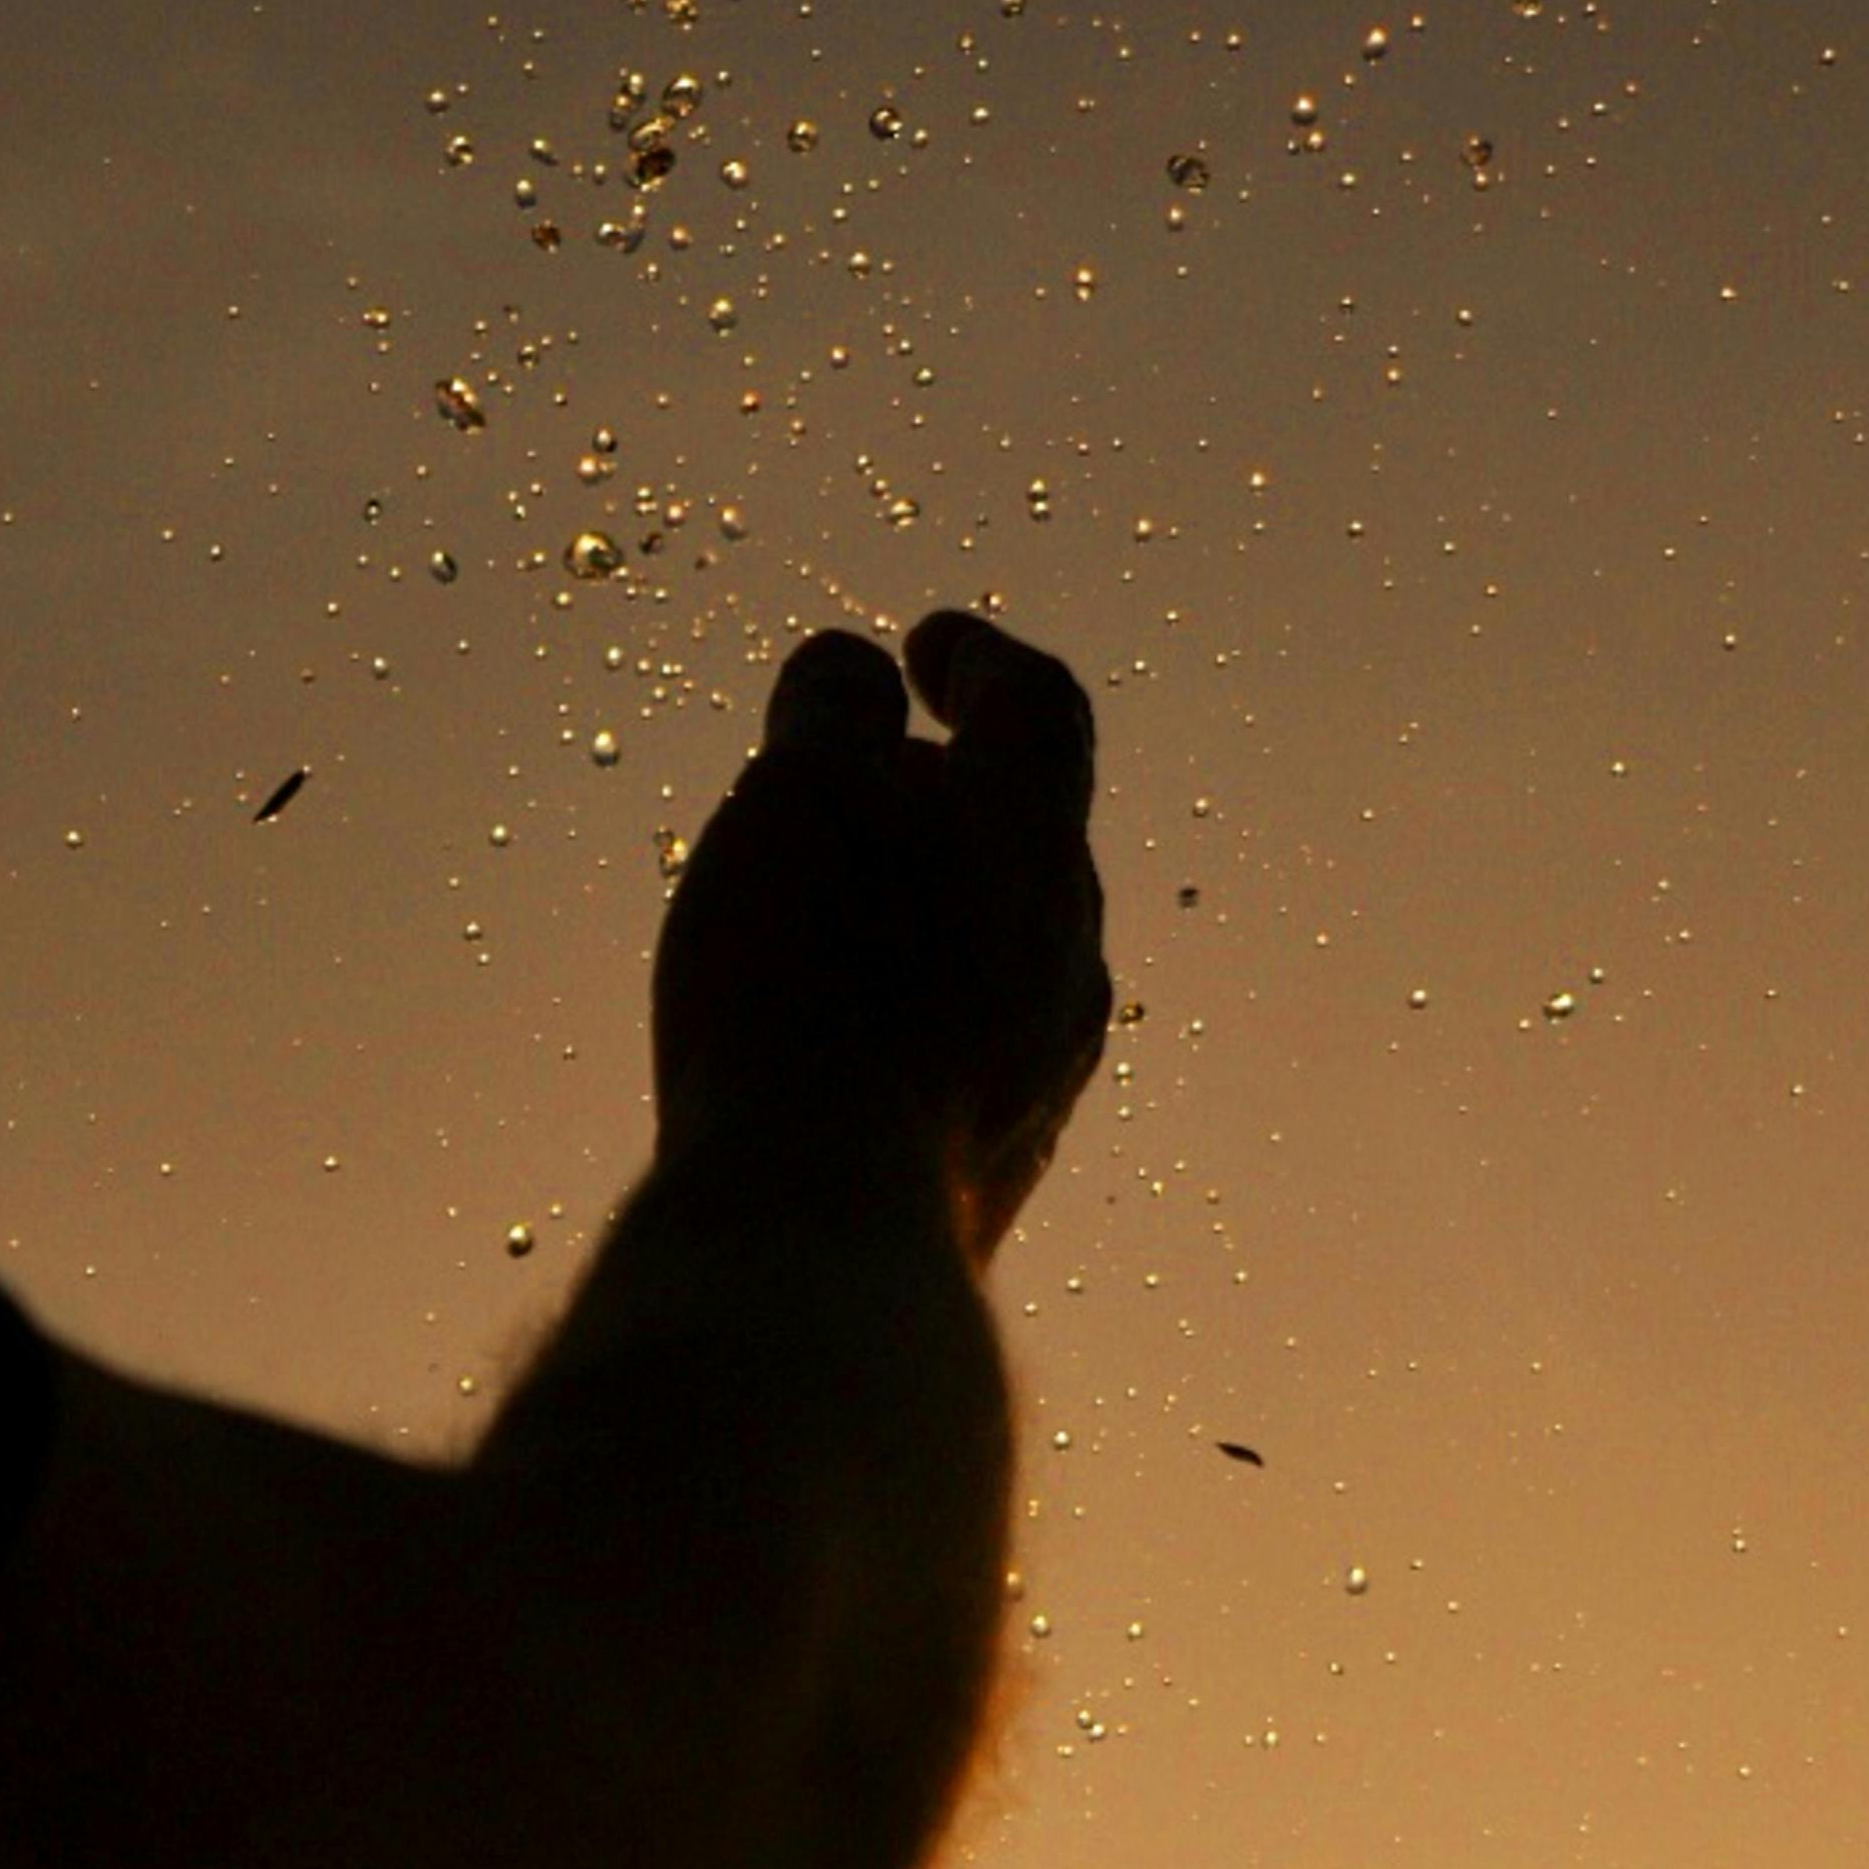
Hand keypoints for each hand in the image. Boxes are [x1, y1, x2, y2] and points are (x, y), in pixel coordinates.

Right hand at [651, 611, 1110, 1256]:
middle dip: (945, 797)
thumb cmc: (805, 984)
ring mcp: (1043, 1068)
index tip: (929, 648)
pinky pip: (964, 1056)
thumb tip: (850, 673)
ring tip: (834, 918)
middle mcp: (1068, 949)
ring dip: (929, 914)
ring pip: (1001, 954)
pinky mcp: (994, 1166)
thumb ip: (833, 714)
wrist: (820, 1220)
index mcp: (1034, 835)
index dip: (981, 661)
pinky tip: (834, 1049)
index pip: (1036, 708)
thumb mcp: (800, 796)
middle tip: (860, 783)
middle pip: (1023, 838)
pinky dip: (910, 1016)